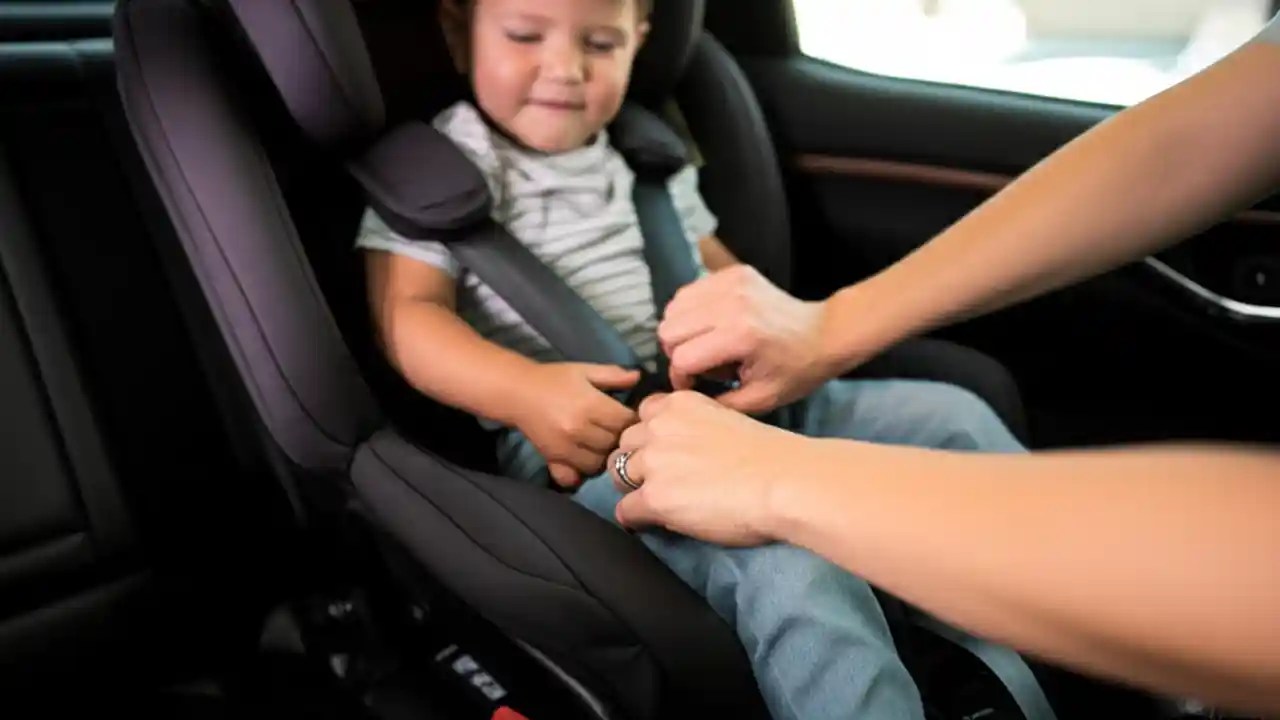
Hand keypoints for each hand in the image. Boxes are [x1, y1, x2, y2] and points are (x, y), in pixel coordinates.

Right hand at [512, 363, 639, 488]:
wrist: (518, 393)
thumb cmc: (554, 379)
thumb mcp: (584, 370)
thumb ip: (612, 375)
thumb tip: (638, 377)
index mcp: (590, 405)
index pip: (625, 421)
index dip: (631, 419)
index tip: (628, 415)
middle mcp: (579, 429)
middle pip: (614, 443)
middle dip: (618, 437)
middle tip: (614, 430)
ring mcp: (566, 448)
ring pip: (599, 462)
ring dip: (602, 455)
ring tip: (600, 443)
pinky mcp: (554, 460)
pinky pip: (575, 475)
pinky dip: (582, 471)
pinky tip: (583, 458)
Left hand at [609, 391, 806, 545]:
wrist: (785, 482)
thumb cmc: (770, 456)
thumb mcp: (726, 421)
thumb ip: (694, 428)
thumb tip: (683, 453)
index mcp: (679, 404)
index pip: (642, 415)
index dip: (651, 437)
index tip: (666, 452)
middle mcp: (659, 427)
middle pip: (624, 445)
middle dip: (637, 462)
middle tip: (660, 481)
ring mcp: (653, 462)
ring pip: (618, 476)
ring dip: (634, 489)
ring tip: (658, 502)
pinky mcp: (654, 497)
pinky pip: (625, 511)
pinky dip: (636, 519)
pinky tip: (653, 523)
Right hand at [658, 265, 835, 414]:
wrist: (824, 333)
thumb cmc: (795, 371)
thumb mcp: (759, 400)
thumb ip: (716, 404)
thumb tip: (682, 397)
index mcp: (739, 336)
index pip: (681, 358)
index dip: (681, 377)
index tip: (695, 384)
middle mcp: (731, 304)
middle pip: (669, 329)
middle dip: (678, 352)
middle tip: (701, 362)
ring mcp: (731, 283)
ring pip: (674, 308)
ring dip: (683, 329)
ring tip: (706, 342)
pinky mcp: (732, 272)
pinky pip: (689, 291)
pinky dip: (692, 310)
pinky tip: (713, 324)